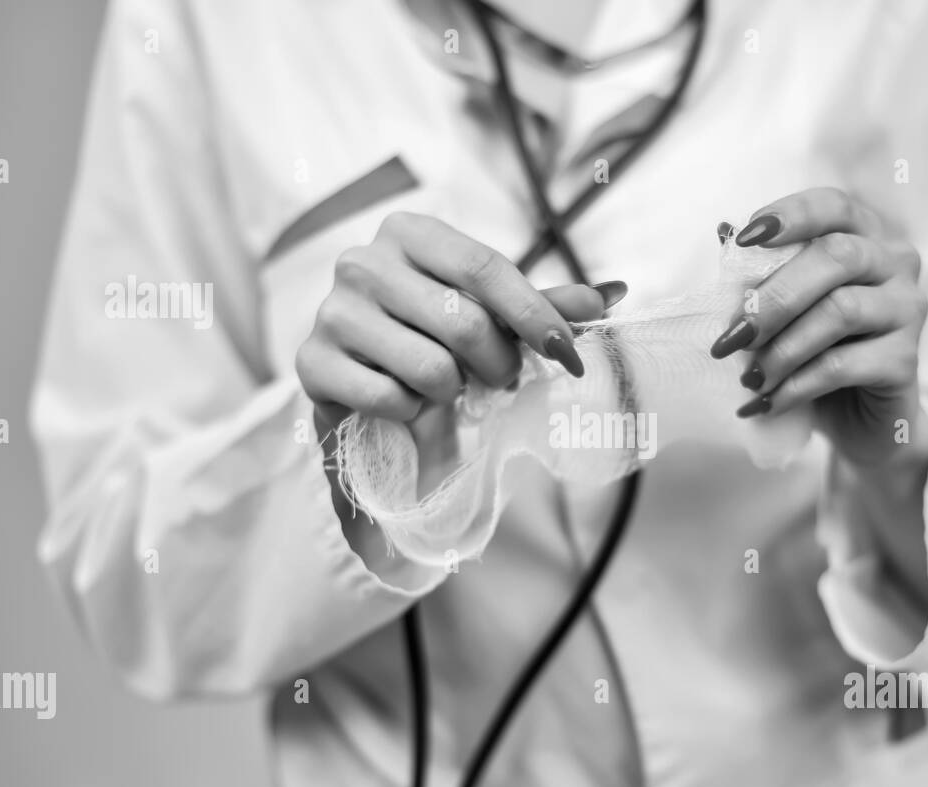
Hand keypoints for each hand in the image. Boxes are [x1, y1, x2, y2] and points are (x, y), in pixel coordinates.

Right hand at [297, 211, 626, 438]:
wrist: (363, 383)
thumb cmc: (433, 337)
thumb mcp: (491, 315)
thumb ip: (547, 305)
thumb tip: (616, 293)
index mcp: (409, 231)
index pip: (486, 268)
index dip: (537, 317)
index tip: (571, 355)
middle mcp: (362, 260)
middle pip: (464, 322)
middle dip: (498, 365)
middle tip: (500, 379)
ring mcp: (331, 311)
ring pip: (431, 368)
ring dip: (453, 392)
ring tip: (444, 386)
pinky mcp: (311, 364)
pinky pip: (392, 400)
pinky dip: (412, 413)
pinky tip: (404, 401)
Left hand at [711, 188, 927, 469]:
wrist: (859, 420)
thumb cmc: (816, 352)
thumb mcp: (787, 310)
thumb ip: (765, 272)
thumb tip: (723, 232)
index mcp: (866, 236)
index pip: (834, 206)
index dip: (790, 216)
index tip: (743, 239)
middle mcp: (896, 263)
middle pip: (837, 256)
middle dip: (775, 297)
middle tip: (733, 335)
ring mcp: (908, 310)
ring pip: (841, 310)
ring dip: (783, 348)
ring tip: (750, 377)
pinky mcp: (906, 360)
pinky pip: (843, 365)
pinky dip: (796, 385)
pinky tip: (768, 402)